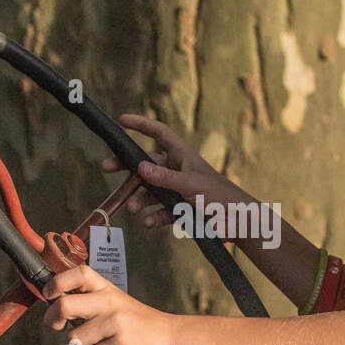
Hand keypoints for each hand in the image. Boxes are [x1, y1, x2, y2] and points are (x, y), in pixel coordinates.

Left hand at [42, 264, 174, 344]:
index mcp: (107, 289)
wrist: (170, 338)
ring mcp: (115, 324)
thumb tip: (55, 307)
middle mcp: (110, 303)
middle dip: (52, 319)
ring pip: (74, 338)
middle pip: (65, 305)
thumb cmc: (138, 322)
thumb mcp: (116, 302)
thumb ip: (90, 301)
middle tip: (56, 325)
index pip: (77, 273)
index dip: (56, 283)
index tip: (49, 295)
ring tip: (98, 343)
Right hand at [102, 114, 242, 235]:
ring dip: (139, 199)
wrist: (238, 224)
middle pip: (145, 164)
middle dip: (126, 166)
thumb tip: (140, 167)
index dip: (141, 124)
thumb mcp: (191, 184)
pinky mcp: (180, 211)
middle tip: (106, 168)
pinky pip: (160, 211)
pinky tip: (149, 224)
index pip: (159, 133)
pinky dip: (153, 217)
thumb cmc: (220, 196)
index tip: (121, 120)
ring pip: (149, 191)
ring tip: (133, 209)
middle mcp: (177, 171)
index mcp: (182, 156)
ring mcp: (176, 191)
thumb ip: (165, 177)